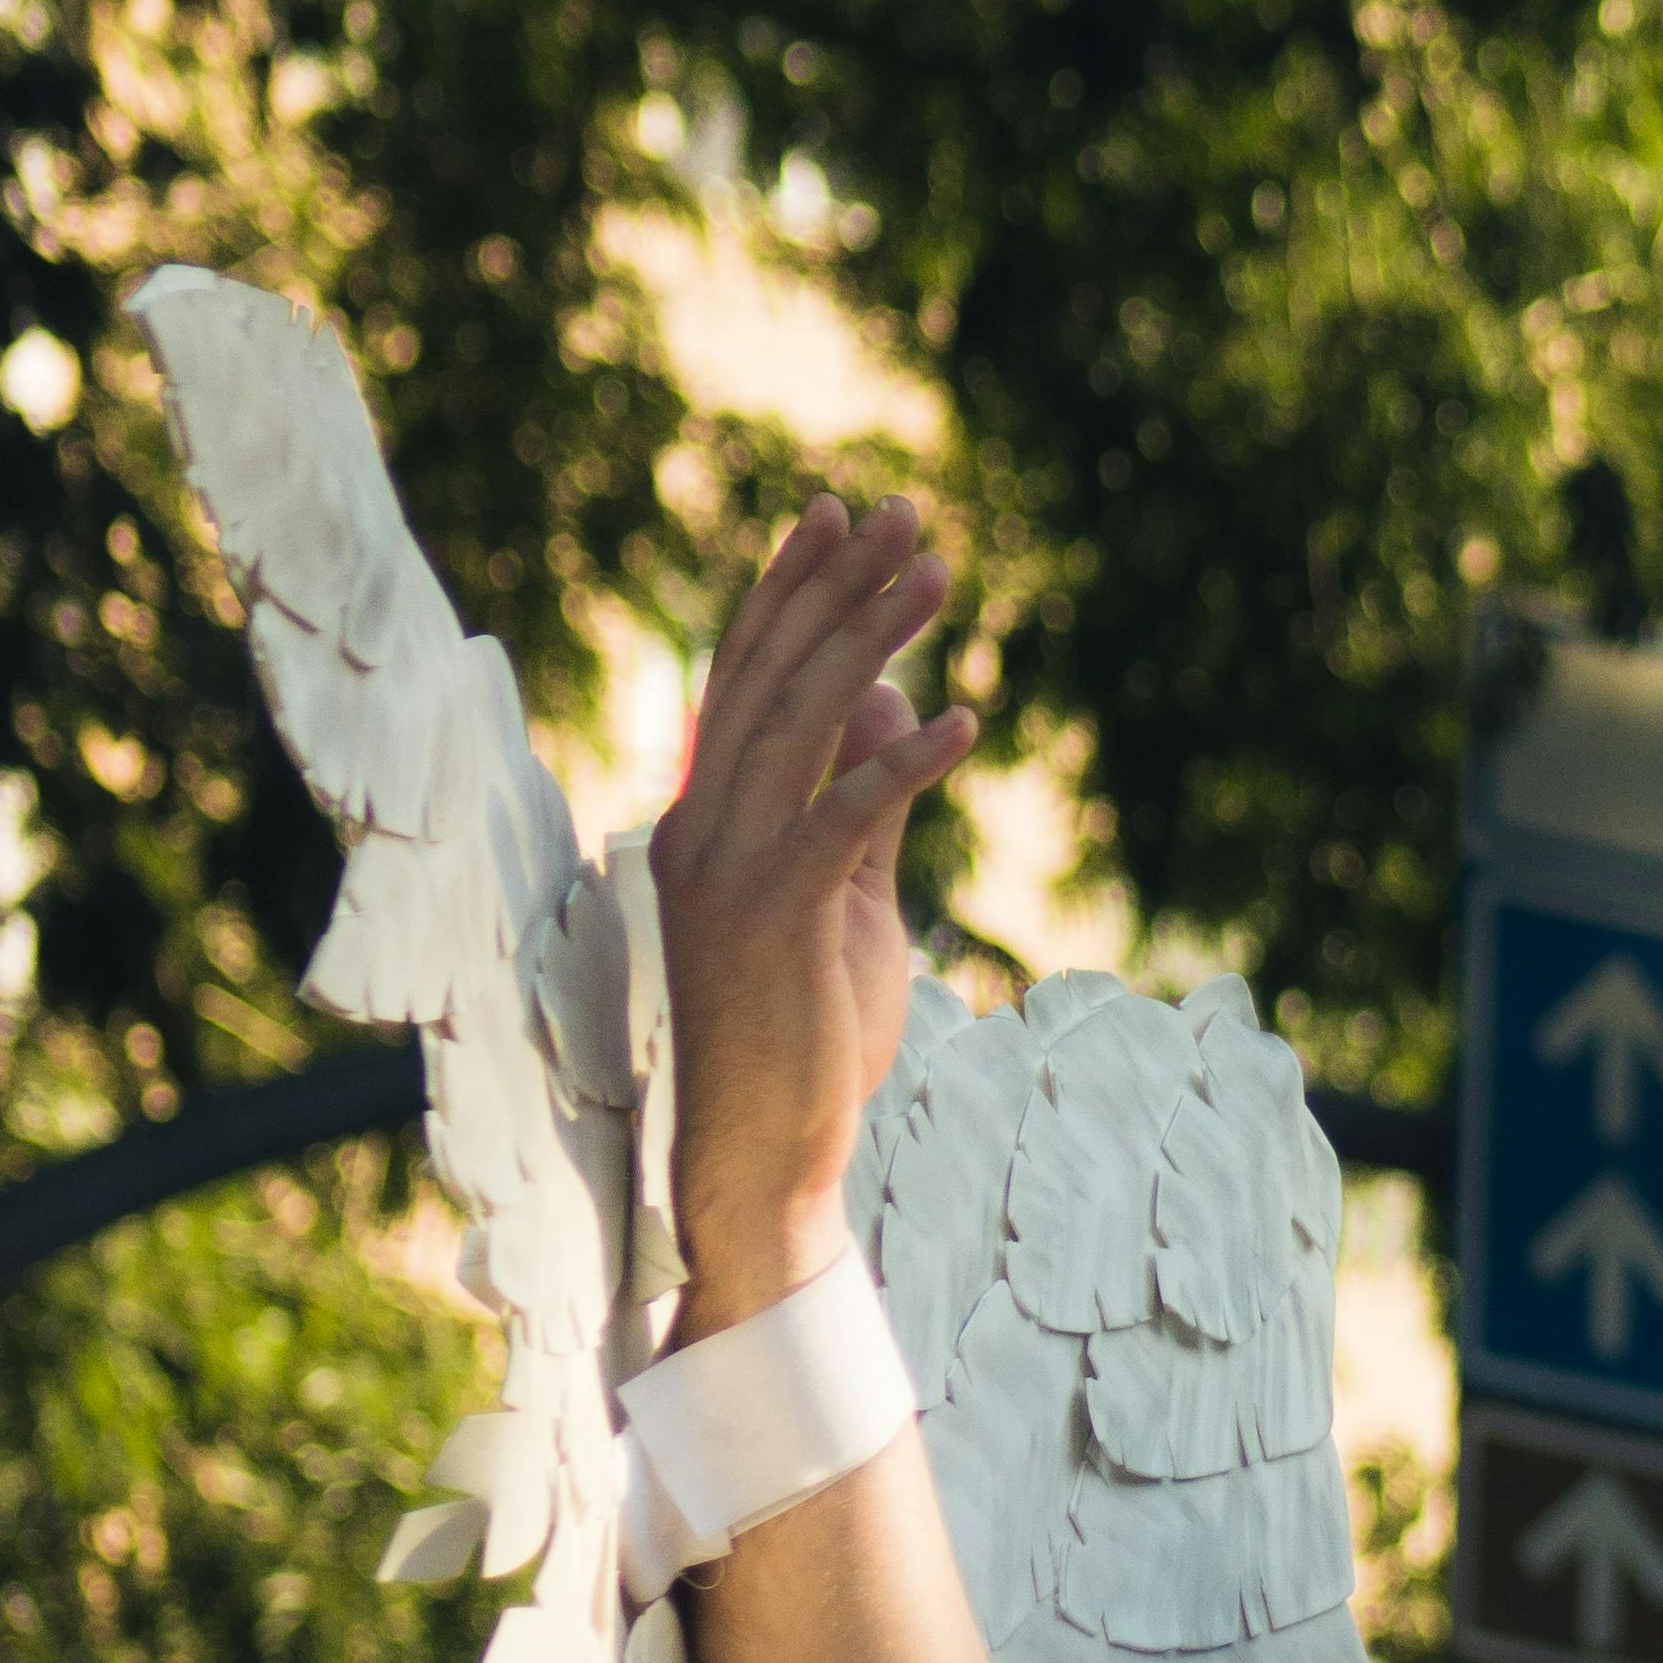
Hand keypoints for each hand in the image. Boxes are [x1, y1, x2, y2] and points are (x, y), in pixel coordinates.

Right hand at [646, 495, 975, 1314]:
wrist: (765, 1153)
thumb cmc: (805, 1033)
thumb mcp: (843, 899)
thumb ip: (860, 804)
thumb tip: (884, 704)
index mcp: (704, 819)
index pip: (743, 677)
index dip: (789, 591)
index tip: (837, 516)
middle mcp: (700, 828)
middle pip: (770, 676)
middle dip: (838, 585)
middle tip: (904, 509)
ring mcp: (728, 871)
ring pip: (799, 723)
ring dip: (875, 639)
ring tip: (939, 572)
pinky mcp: (774, 917)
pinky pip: (843, 817)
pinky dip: (902, 761)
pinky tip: (962, 717)